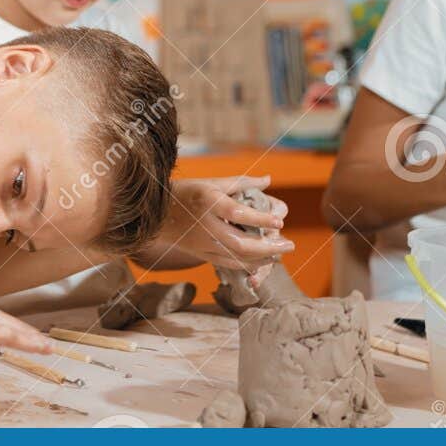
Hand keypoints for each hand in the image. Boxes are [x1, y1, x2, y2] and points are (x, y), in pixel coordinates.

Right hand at [152, 175, 293, 272]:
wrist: (156, 213)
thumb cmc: (188, 193)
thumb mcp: (213, 182)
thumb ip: (242, 183)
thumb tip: (268, 180)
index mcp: (209, 202)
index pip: (238, 213)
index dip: (261, 218)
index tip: (280, 221)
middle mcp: (206, 225)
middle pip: (240, 243)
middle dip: (267, 247)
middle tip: (289, 244)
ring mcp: (202, 242)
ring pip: (235, 257)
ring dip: (260, 259)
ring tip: (278, 255)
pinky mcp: (200, 253)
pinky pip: (226, 264)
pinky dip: (246, 265)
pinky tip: (261, 262)